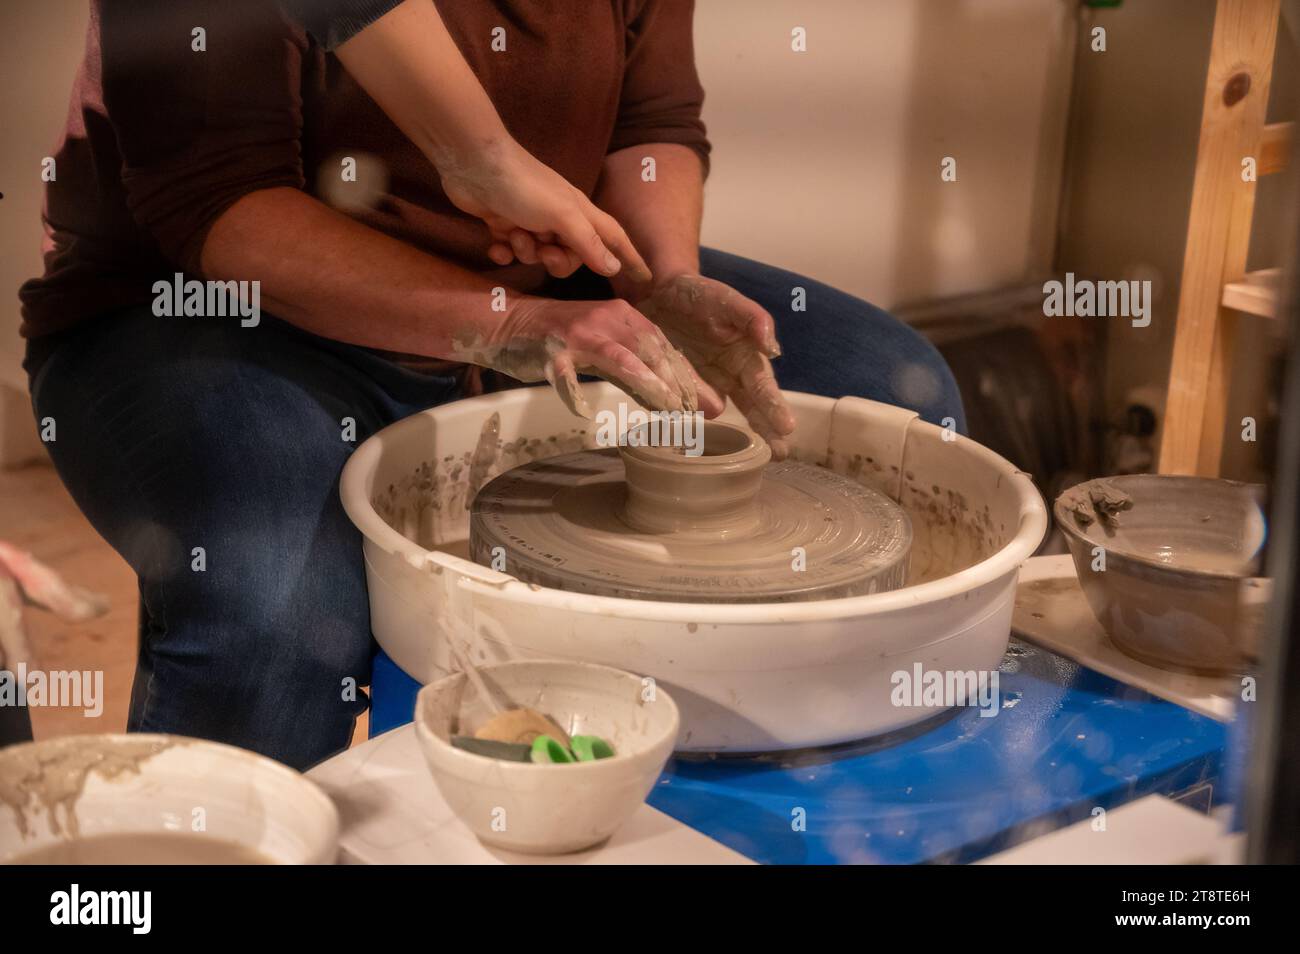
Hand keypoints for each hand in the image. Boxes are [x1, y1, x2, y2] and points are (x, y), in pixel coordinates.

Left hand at [439, 139, 651, 282]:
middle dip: (558, 261)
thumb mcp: (562, 215)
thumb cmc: (524, 185)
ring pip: (539, 256)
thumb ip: (587, 243)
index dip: (629, 258)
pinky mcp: (504, 224)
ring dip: (526, 252)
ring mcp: (531, 221)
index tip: (644, 278)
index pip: (613, 239)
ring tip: (515, 234)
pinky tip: (496, 244)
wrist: (473, 163)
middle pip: (572, 256)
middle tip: (544, 251)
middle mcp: (559, 217)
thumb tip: (613, 267)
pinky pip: (511, 251)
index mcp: (580, 212)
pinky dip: (504, 251)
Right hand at [453, 297, 703, 418]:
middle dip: (681, 381)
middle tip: (705, 409)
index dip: (689, 376)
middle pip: (653, 350)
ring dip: (648, 382)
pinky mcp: (554, 349)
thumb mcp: (606, 350)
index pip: (665, 347)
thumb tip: (672, 402)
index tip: (712, 402)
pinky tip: (586, 411)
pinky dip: (576, 393)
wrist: (508, 320)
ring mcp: (582, 332)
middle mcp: (609, 319)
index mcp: (625, 316)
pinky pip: (567, 374)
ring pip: (621, 357)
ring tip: (671, 406)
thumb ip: (636, 373)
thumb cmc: (562, 339)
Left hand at [635, 274, 795, 456]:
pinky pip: (686, 408)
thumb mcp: (728, 301)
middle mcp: (728, 376)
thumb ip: (751, 319)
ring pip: (721, 414)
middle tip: (780, 454)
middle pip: (751, 406)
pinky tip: (699, 442)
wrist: (659, 291)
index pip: (763, 385)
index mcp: (744, 356)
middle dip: (767, 430)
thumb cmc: (700, 294)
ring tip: (755, 453)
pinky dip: (692, 422)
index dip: (775, 406)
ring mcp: (703, 385)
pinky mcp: (677, 388)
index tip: (787, 428)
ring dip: (735, 433)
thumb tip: (771, 346)